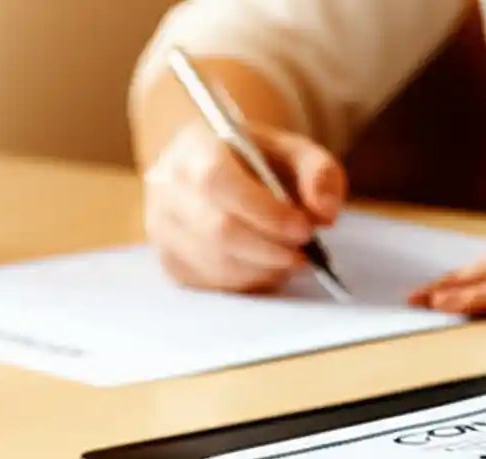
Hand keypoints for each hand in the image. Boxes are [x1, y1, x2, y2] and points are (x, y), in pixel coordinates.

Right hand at [143, 122, 346, 292]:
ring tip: (290, 260)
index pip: (218, 182)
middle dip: (271, 249)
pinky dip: (248, 282)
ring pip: (215, 263)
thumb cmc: (258, 162)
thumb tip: (324, 212)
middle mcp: (167, 186)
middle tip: (303, 253)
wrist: (218, 171)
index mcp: (194, 147)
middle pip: (217, 230)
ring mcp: (162, 227)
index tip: (304, 229)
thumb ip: (319, 173)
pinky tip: (267, 268)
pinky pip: (211, 283)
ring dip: (263, 269)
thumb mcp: (294, 152)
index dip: (265, 212)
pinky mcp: (170, 260)